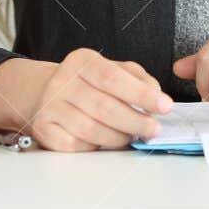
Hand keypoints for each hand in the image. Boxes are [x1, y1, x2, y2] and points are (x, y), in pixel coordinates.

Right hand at [0, 48, 173, 151]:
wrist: (49, 93)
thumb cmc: (90, 83)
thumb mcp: (115, 70)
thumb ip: (139, 79)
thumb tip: (157, 97)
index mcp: (81, 61)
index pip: (112, 78)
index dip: (141, 94)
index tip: (164, 106)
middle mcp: (61, 81)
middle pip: (104, 107)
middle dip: (135, 121)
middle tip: (153, 129)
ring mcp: (49, 107)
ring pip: (91, 130)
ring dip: (119, 138)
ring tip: (132, 136)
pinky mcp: (43, 130)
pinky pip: (76, 146)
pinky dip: (96, 147)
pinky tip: (107, 142)